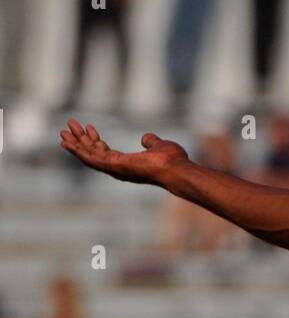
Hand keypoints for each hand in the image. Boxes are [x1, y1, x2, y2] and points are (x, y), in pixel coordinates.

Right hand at [59, 121, 188, 185]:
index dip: (95, 141)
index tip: (89, 128)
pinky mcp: (114, 167)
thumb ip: (150, 142)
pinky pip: (92, 159)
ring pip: (89, 157)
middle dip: (80, 141)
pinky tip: (68, 142)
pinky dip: (79, 150)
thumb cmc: (172, 160)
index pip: (107, 154)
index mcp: (128, 165)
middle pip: (94, 155)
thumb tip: (146, 138)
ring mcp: (116, 169)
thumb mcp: (158, 145)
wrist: (176, 168)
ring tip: (62, 132)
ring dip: (75, 145)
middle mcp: (120, 170)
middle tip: (68, 127)